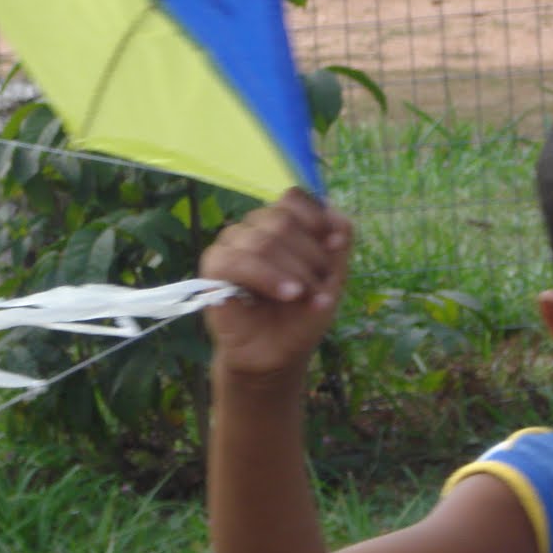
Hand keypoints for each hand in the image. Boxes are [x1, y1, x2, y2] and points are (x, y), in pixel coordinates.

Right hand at [200, 189, 351, 381]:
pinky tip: (286, 293)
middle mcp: (255, 228)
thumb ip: (338, 242)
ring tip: (303, 296)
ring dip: (292, 271)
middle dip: (309, 256)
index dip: (315, 218)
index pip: (293, 197)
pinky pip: (236, 259)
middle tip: (319, 287)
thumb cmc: (301, 315)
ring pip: (263, 239)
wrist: (277, 354)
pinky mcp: (214, 266)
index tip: (333, 247)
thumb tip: (333, 213)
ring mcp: (232, 244)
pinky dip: (266, 276)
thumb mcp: (332, 279)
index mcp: (282, 224)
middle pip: (282, 220)